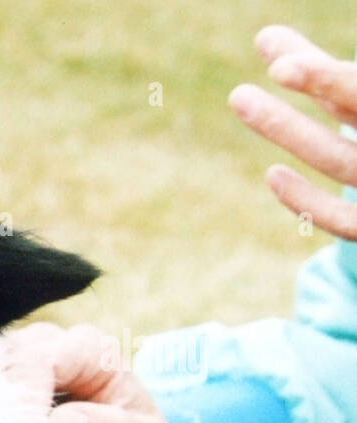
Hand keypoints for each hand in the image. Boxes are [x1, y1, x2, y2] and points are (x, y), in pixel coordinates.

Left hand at [229, 25, 356, 238]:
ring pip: (341, 161)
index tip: (278, 65)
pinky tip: (273, 174)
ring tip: (241, 97)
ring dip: (290, 131)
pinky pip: (344, 221)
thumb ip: (315, 72)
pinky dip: (308, 202)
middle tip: (271, 70)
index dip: (323, 77)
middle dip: (321, 85)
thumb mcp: (351, 99)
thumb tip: (265, 37)